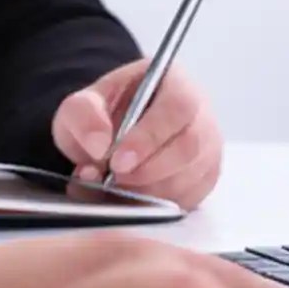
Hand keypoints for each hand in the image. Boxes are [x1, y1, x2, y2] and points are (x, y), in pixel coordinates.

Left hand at [53, 59, 222, 209]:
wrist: (111, 135)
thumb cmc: (103, 116)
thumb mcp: (82, 106)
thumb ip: (83, 116)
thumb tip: (98, 144)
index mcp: (175, 83)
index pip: (177, 107)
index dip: (149, 137)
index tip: (118, 161)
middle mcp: (200, 115)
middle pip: (190, 147)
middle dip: (148, 171)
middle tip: (114, 180)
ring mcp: (207, 149)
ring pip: (191, 177)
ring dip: (150, 191)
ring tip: (118, 188)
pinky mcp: (204, 179)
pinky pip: (189, 198)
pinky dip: (158, 205)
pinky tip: (134, 197)